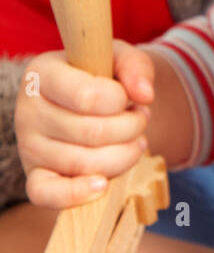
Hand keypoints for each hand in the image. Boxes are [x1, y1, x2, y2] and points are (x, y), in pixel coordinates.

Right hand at [13, 40, 154, 208]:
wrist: (88, 103)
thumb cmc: (101, 78)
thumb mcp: (120, 59)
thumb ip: (136, 66)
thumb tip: (145, 95)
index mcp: (42, 74)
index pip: (87, 96)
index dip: (120, 101)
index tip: (129, 98)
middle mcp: (28, 110)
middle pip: (92, 133)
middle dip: (131, 128)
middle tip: (140, 120)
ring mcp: (29, 146)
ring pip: (83, 163)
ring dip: (124, 156)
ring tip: (135, 142)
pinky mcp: (34, 175)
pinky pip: (46, 194)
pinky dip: (77, 194)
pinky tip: (103, 185)